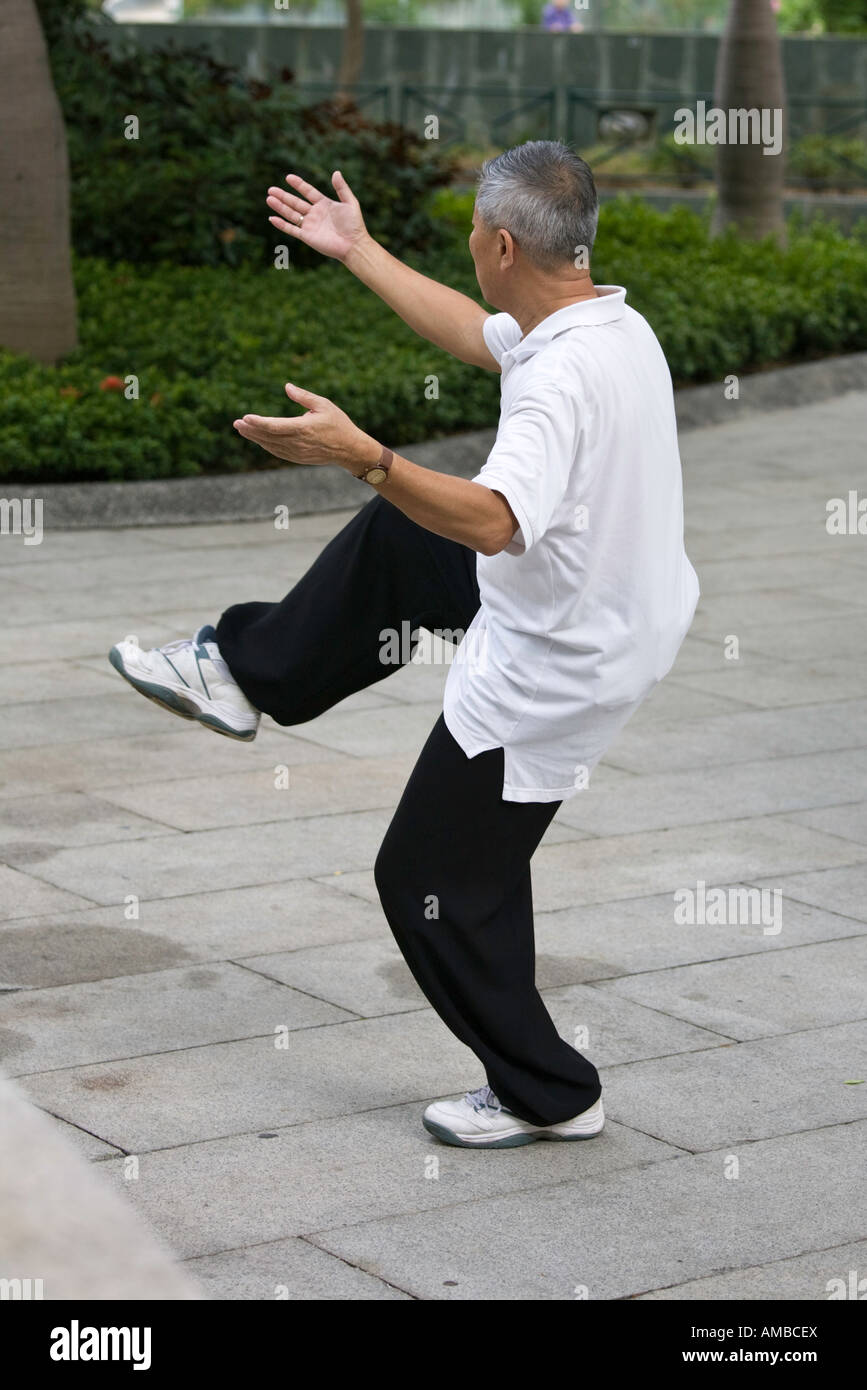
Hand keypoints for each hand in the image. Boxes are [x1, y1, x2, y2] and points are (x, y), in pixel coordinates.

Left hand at [233, 383, 379, 469]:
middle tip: (237, 423)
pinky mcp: (298, 458)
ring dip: (255, 438)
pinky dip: (266, 445)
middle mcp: (298, 442)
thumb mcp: (323, 404)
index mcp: (303, 428)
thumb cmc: (338, 424)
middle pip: (268, 437)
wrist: (349, 449)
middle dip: (251, 430)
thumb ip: (303, 396)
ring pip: (270, 446)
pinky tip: (258, 439)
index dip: (258, 422)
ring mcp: (297, 452)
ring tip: (242, 429)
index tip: (246, 417)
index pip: (274, 426)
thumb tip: (286, 386)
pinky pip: (278, 452)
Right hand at [266, 170, 368, 262]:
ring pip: (291, 214)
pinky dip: (282, 225)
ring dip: (280, 207)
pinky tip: (272, 218)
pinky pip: (292, 229)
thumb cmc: (354, 225)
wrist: (354, 245)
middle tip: (271, 189)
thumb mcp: (350, 203)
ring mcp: (310, 225)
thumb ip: (342, 188)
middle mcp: (315, 214)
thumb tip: (336, 172)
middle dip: (283, 196)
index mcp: (324, 204)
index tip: (288, 177)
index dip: (298, 184)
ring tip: (269, 198)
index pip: (308, 191)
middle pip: (295, 202)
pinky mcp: (307, 237)